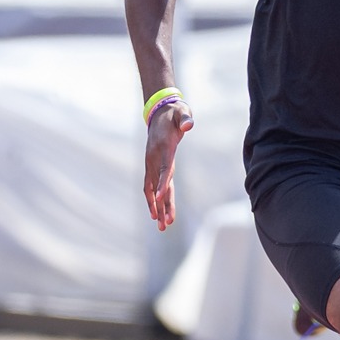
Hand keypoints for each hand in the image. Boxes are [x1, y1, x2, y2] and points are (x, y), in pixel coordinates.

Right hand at [142, 101, 193, 230]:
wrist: (159, 113)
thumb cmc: (174, 114)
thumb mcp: (181, 112)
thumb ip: (185, 118)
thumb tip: (188, 125)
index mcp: (163, 148)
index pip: (163, 169)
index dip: (161, 184)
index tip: (159, 199)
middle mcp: (154, 159)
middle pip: (157, 186)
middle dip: (161, 206)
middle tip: (165, 225)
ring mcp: (152, 164)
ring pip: (154, 190)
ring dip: (158, 208)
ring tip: (162, 227)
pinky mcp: (153, 167)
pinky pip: (153, 186)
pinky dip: (154, 200)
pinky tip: (157, 214)